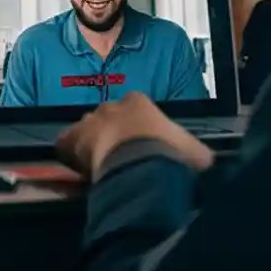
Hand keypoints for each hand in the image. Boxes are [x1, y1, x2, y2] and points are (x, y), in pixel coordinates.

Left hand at [56, 91, 213, 178]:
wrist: (141, 168)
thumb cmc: (170, 154)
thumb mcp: (194, 151)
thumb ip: (195, 150)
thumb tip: (205, 160)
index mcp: (139, 101)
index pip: (134, 107)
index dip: (137, 126)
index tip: (142, 143)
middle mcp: (111, 106)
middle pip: (107, 117)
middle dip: (112, 132)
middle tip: (121, 155)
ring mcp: (88, 122)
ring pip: (86, 130)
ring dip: (92, 143)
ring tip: (102, 165)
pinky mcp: (70, 140)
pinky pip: (65, 144)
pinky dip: (70, 154)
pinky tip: (80, 168)